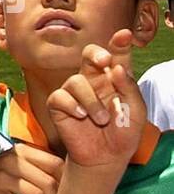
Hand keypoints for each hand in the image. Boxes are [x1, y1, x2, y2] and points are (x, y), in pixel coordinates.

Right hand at [47, 30, 146, 169]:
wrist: (104, 158)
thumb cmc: (122, 134)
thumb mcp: (135, 110)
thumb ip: (128, 88)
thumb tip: (116, 68)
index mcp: (114, 79)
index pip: (116, 55)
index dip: (119, 43)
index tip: (124, 36)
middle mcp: (93, 81)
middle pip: (89, 55)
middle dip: (95, 54)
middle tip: (104, 62)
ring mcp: (74, 93)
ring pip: (76, 81)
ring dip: (90, 101)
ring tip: (101, 119)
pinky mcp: (58, 106)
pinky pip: (60, 97)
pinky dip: (71, 106)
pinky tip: (80, 117)